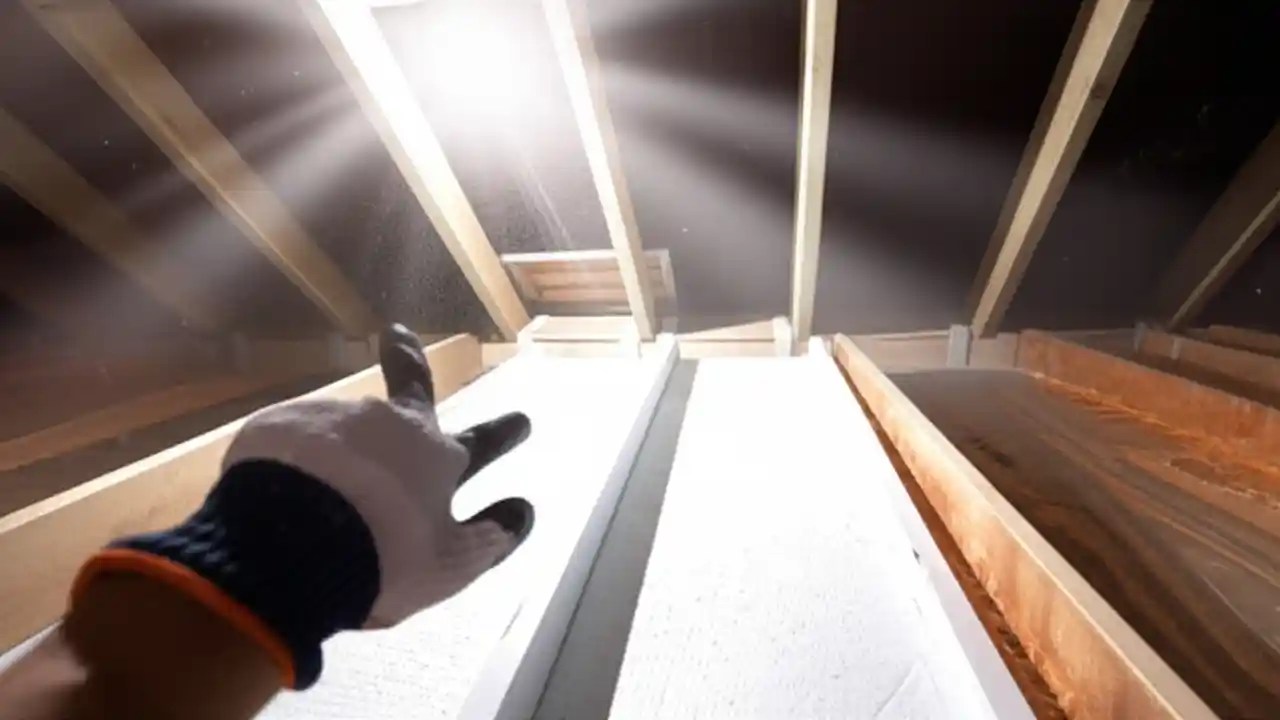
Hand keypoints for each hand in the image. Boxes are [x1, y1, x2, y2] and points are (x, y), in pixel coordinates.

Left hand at [224, 324, 534, 625]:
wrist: (286, 548)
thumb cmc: (384, 557)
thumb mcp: (452, 563)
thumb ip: (491, 536)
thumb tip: (523, 510)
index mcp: (435, 457)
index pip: (479, 442)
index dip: (501, 433)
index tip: (521, 420)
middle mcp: (387, 424)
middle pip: (408, 386)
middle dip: (409, 360)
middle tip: (397, 334)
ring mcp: (329, 418)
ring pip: (343, 429)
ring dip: (341, 448)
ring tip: (319, 492)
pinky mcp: (276, 427)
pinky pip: (292, 444)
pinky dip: (294, 463)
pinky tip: (280, 494)